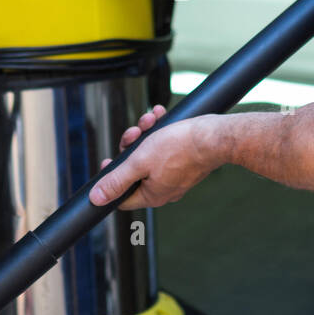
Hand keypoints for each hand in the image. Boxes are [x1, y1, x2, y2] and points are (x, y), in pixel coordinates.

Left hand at [88, 105, 224, 210]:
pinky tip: (160, 116)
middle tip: (134, 132)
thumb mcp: (139, 161)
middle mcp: (165, 189)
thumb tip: (96, 198)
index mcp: (152, 195)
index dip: (112, 178)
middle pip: (136, 170)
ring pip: (150, 154)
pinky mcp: (187, 161)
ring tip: (150, 119)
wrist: (216, 136)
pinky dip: (161, 132)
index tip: (111, 160)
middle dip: (131, 146)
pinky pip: (167, 148)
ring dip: (146, 134)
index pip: (123, 196)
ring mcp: (177, 175)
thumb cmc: (181, 148)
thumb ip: (117, 180)